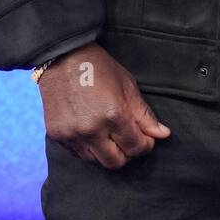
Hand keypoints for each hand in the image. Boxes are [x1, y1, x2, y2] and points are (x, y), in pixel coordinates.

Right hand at [38, 42, 170, 169]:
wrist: (62, 57)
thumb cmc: (99, 68)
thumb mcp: (128, 86)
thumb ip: (145, 114)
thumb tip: (163, 134)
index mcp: (113, 115)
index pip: (136, 147)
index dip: (146, 145)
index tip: (147, 138)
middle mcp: (91, 130)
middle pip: (116, 162)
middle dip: (127, 153)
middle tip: (129, 139)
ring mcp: (71, 135)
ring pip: (96, 161)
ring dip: (107, 153)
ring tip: (111, 136)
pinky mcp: (57, 136)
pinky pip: (78, 154)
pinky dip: (89, 149)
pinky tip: (93, 133)